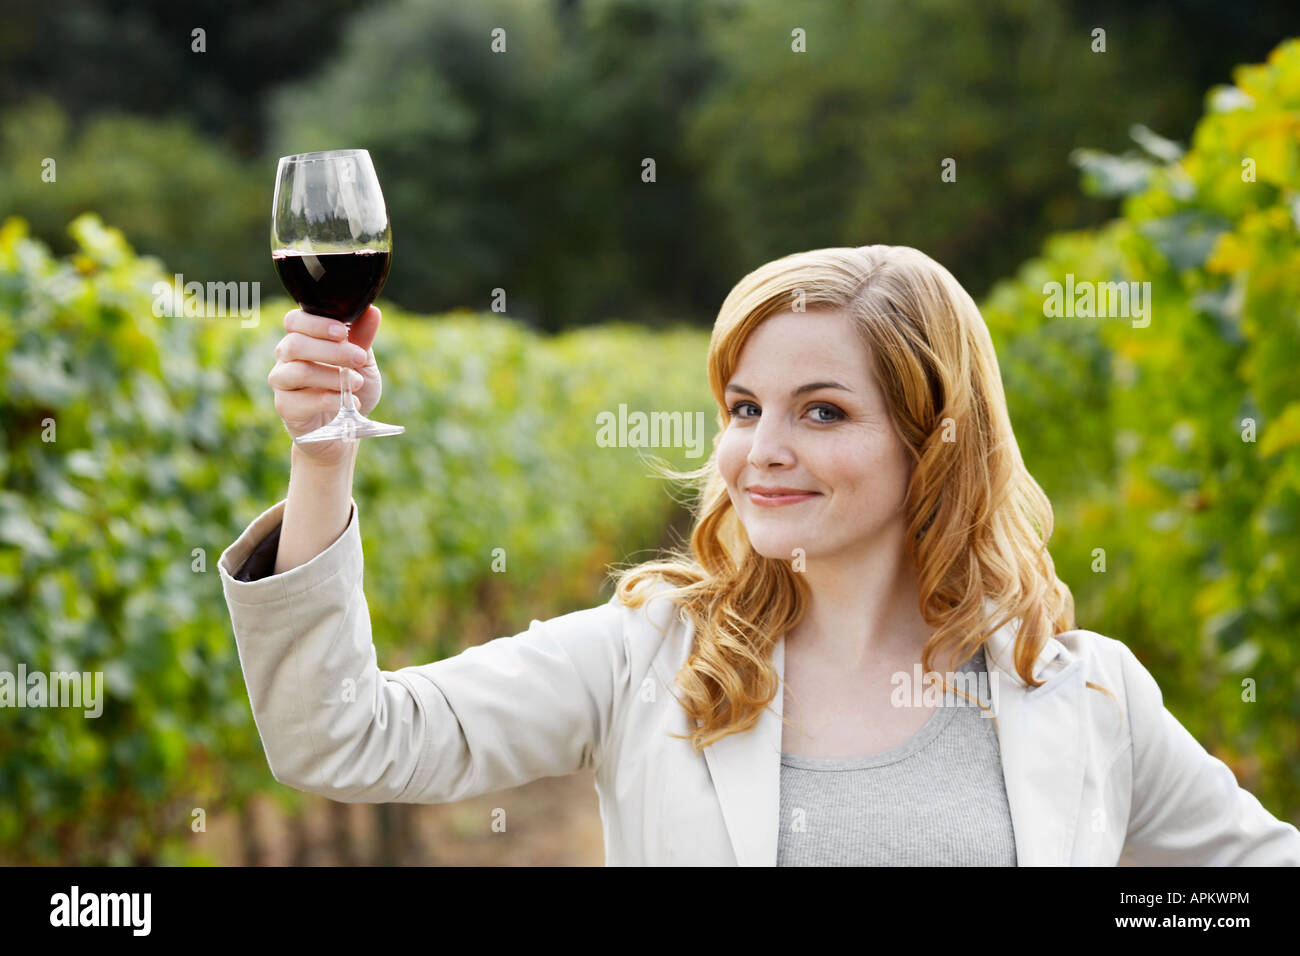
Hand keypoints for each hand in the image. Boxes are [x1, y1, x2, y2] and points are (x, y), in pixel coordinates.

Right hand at [268, 306, 385, 464]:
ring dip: (332, 376)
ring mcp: (282, 383)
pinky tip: (349, 403)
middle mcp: (286, 358)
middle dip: (331, 350)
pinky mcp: (286, 407)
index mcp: (302, 339)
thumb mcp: (362, 362)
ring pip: (298, 371)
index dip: (316, 324)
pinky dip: (330, 399)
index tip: (344, 332)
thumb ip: (362, 337)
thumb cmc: (349, 389)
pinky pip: (301, 400)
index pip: (295, 321)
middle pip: (295, 344)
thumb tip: (372, 310)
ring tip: (356, 383)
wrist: (345, 428)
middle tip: (359, 359)